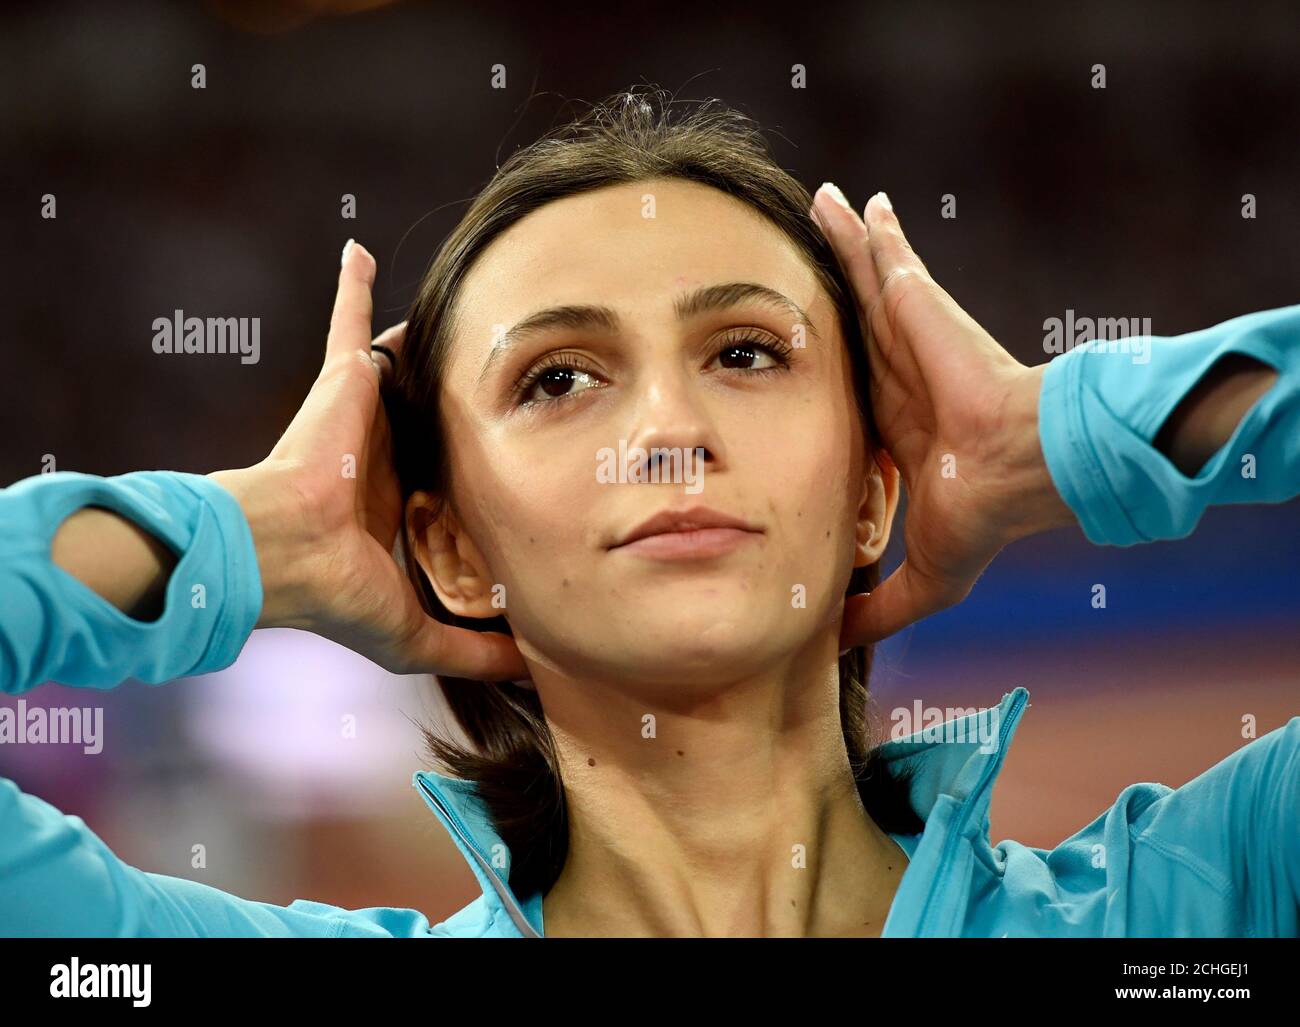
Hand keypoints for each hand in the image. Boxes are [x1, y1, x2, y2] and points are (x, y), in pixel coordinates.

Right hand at [209, 241, 527, 679]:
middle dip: (465, 396)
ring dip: (429, 340)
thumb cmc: (338, 595)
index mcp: (399, 503)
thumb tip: (532, 669)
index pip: (446, 475)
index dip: (476, 467)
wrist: (286, 555)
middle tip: (516, 371)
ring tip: (470, 302)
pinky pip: (348, 322)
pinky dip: (350, 286)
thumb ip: (473, 652)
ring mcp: (366, 414)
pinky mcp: (345, 382)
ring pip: (406, 366)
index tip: (518, 458)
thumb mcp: (416, 637)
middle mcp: (387, 453)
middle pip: (436, 414)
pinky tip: (358, 249)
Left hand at [812, 186, 1075, 645]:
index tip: (783, 380)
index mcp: (896, 428)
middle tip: (775, 286)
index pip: (846, 397)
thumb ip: (881, 605)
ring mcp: (907, 339)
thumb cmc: (984, 514)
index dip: (817, 386)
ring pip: (858, 286)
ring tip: (808, 217)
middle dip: (818, 305)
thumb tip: (838, 642)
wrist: (1017, 467)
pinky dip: (868, 229)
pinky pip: (886, 258)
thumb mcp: (926, 574)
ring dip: (835, 253)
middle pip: (845, 330)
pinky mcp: (917, 307)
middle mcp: (896, 377)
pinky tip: (846, 200)